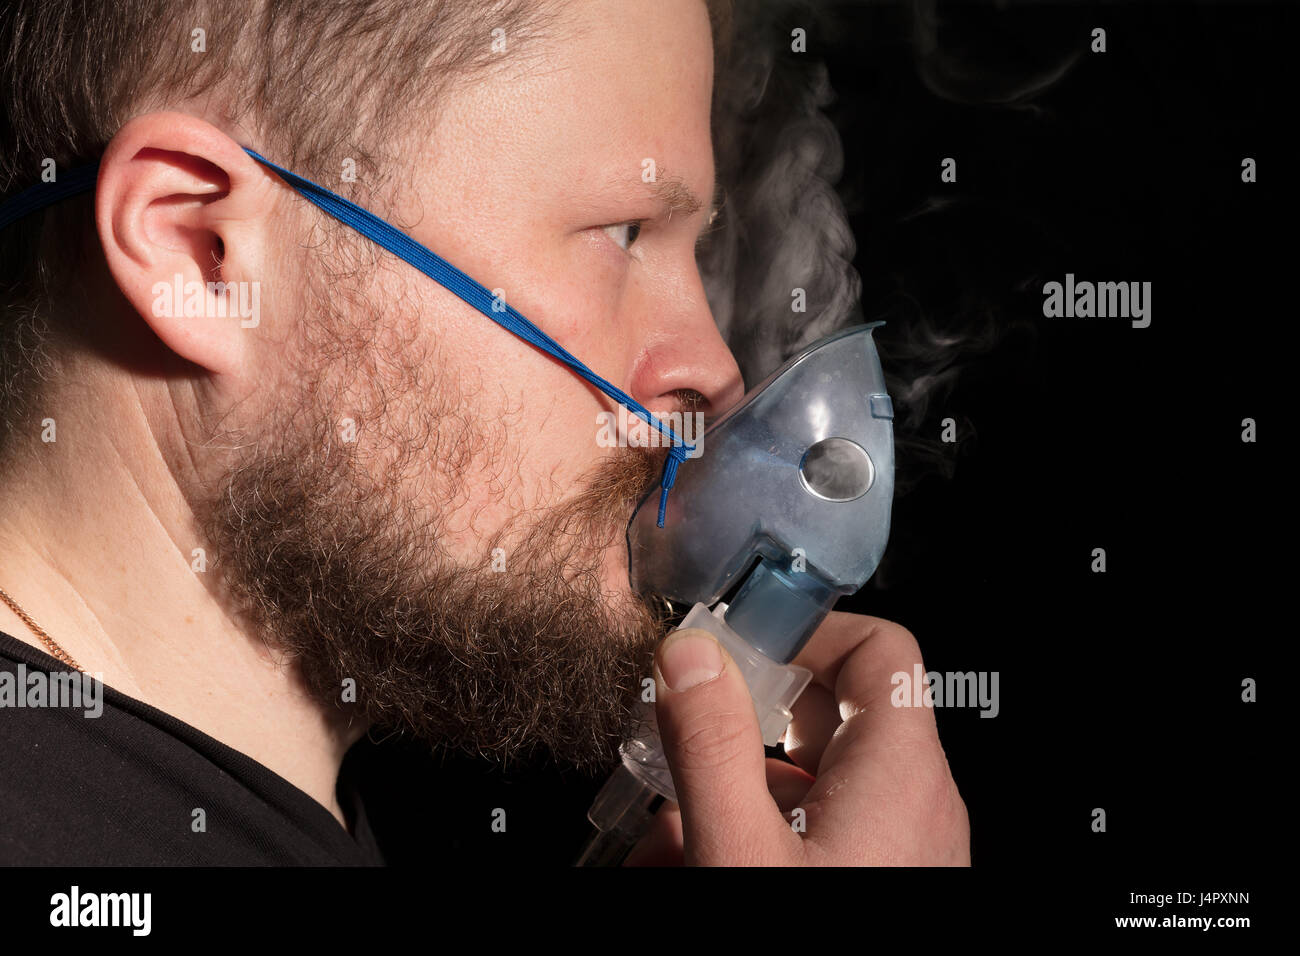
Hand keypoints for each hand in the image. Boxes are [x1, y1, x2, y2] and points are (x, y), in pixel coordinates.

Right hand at [629, 611, 969, 865]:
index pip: (877, 648)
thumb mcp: (741, 851)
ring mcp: (900, 850)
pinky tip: (682, 862)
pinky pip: (811, 836)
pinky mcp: (878, 878)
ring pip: (805, 790)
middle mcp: (915, 805)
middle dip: (732, 733)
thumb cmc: (816, 950)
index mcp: (902, 773)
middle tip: (669, 743)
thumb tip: (689, 654)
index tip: (734, 646)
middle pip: (823, 721)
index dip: (804, 632)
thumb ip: (712, 746)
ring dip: (725, 796)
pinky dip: (751, 836)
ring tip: (656, 843)